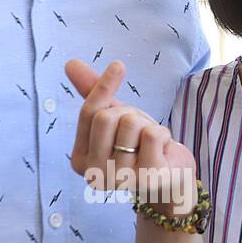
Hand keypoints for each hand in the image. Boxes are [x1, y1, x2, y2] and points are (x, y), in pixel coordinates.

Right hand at [65, 58, 197, 214]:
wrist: (171, 175)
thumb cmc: (138, 144)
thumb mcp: (114, 116)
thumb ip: (92, 92)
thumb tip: (70, 62)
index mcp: (79, 160)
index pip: (88, 113)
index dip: (103, 86)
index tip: (118, 66)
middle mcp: (95, 174)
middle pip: (106, 117)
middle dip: (128, 113)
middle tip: (138, 130)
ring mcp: (120, 180)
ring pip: (130, 124)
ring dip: (146, 125)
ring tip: (149, 142)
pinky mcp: (146, 179)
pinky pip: (152, 135)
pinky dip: (162, 133)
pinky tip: (162, 149)